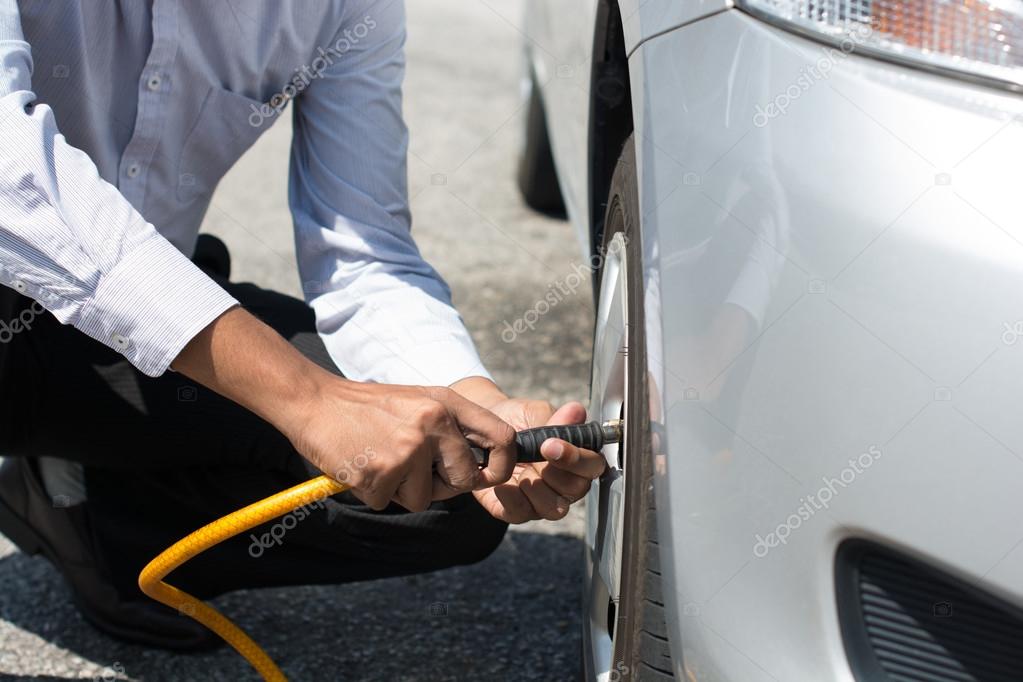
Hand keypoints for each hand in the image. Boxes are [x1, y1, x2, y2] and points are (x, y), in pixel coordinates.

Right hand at [172, 309, 516, 511]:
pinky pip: (390, 502)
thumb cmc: (368, 408)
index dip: (501, 465)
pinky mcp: (382, 472)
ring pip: (424, 498)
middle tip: (412, 468)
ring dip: (402, 489)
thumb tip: (482, 472)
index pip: (502, 437)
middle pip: (464, 480)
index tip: (487, 476)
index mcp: (447, 403)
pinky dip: (375, 492)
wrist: (315, 401)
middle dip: (442, 486)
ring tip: (379, 457)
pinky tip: (362, 465)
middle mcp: (434, 423)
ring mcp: (408, 448)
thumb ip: (451, 430)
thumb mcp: (419, 403)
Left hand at [450, 382, 606, 522]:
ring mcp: (542, 499)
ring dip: (537, 490)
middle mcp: (563, 483)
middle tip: (536, 456)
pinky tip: (500, 484)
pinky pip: (521, 514)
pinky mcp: (517, 510)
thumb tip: (576, 412)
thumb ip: (556, 419)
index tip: (551, 444)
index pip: (592, 466)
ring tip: (520, 470)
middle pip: (576, 490)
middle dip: (556, 473)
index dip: (577, 458)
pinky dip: (510, 500)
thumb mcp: (534, 413)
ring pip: (554, 508)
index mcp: (575, 458)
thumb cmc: (515, 420)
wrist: (482, 429)